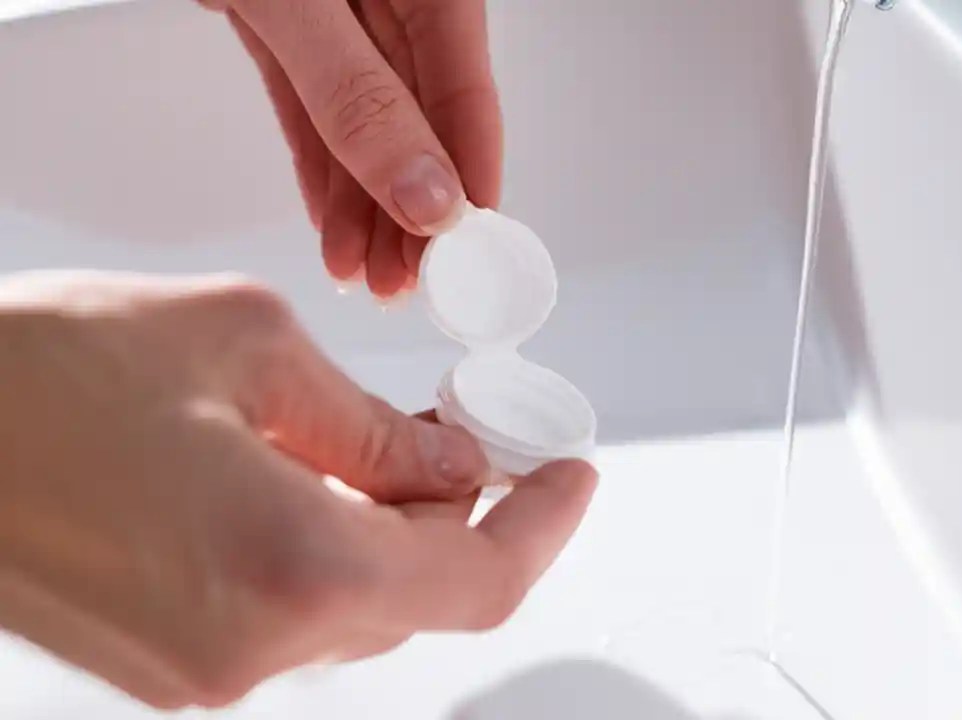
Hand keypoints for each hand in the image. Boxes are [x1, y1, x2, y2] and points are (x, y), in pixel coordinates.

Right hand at [0, 272, 595, 708]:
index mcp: (291, 568)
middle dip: (464, 511)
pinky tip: (321, 478)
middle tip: (472, 429)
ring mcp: (203, 671)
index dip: (541, 525)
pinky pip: (292, 612)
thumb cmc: (38, 374)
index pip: (477, 580)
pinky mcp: (166, 662)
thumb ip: (373, 425)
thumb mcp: (247, 348)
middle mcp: (252, 649)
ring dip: (396, 530)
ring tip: (397, 440)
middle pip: (420, 593)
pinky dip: (332, 551)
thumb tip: (452, 467)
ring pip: (358, 605)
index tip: (570, 473)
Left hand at [199, 0, 502, 298]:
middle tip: (402, 283)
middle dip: (409, 209)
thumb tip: (428, 197)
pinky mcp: (283, 17)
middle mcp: (393, 0)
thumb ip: (358, 94)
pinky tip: (330, 226)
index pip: (466, 93)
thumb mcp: (297, 6)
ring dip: (361, 203)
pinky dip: (319, 164)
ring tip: (357, 274)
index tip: (463, 253)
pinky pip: (309, 102)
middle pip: (419, 119)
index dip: (469, 178)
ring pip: (361, 122)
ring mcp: (338, 9)